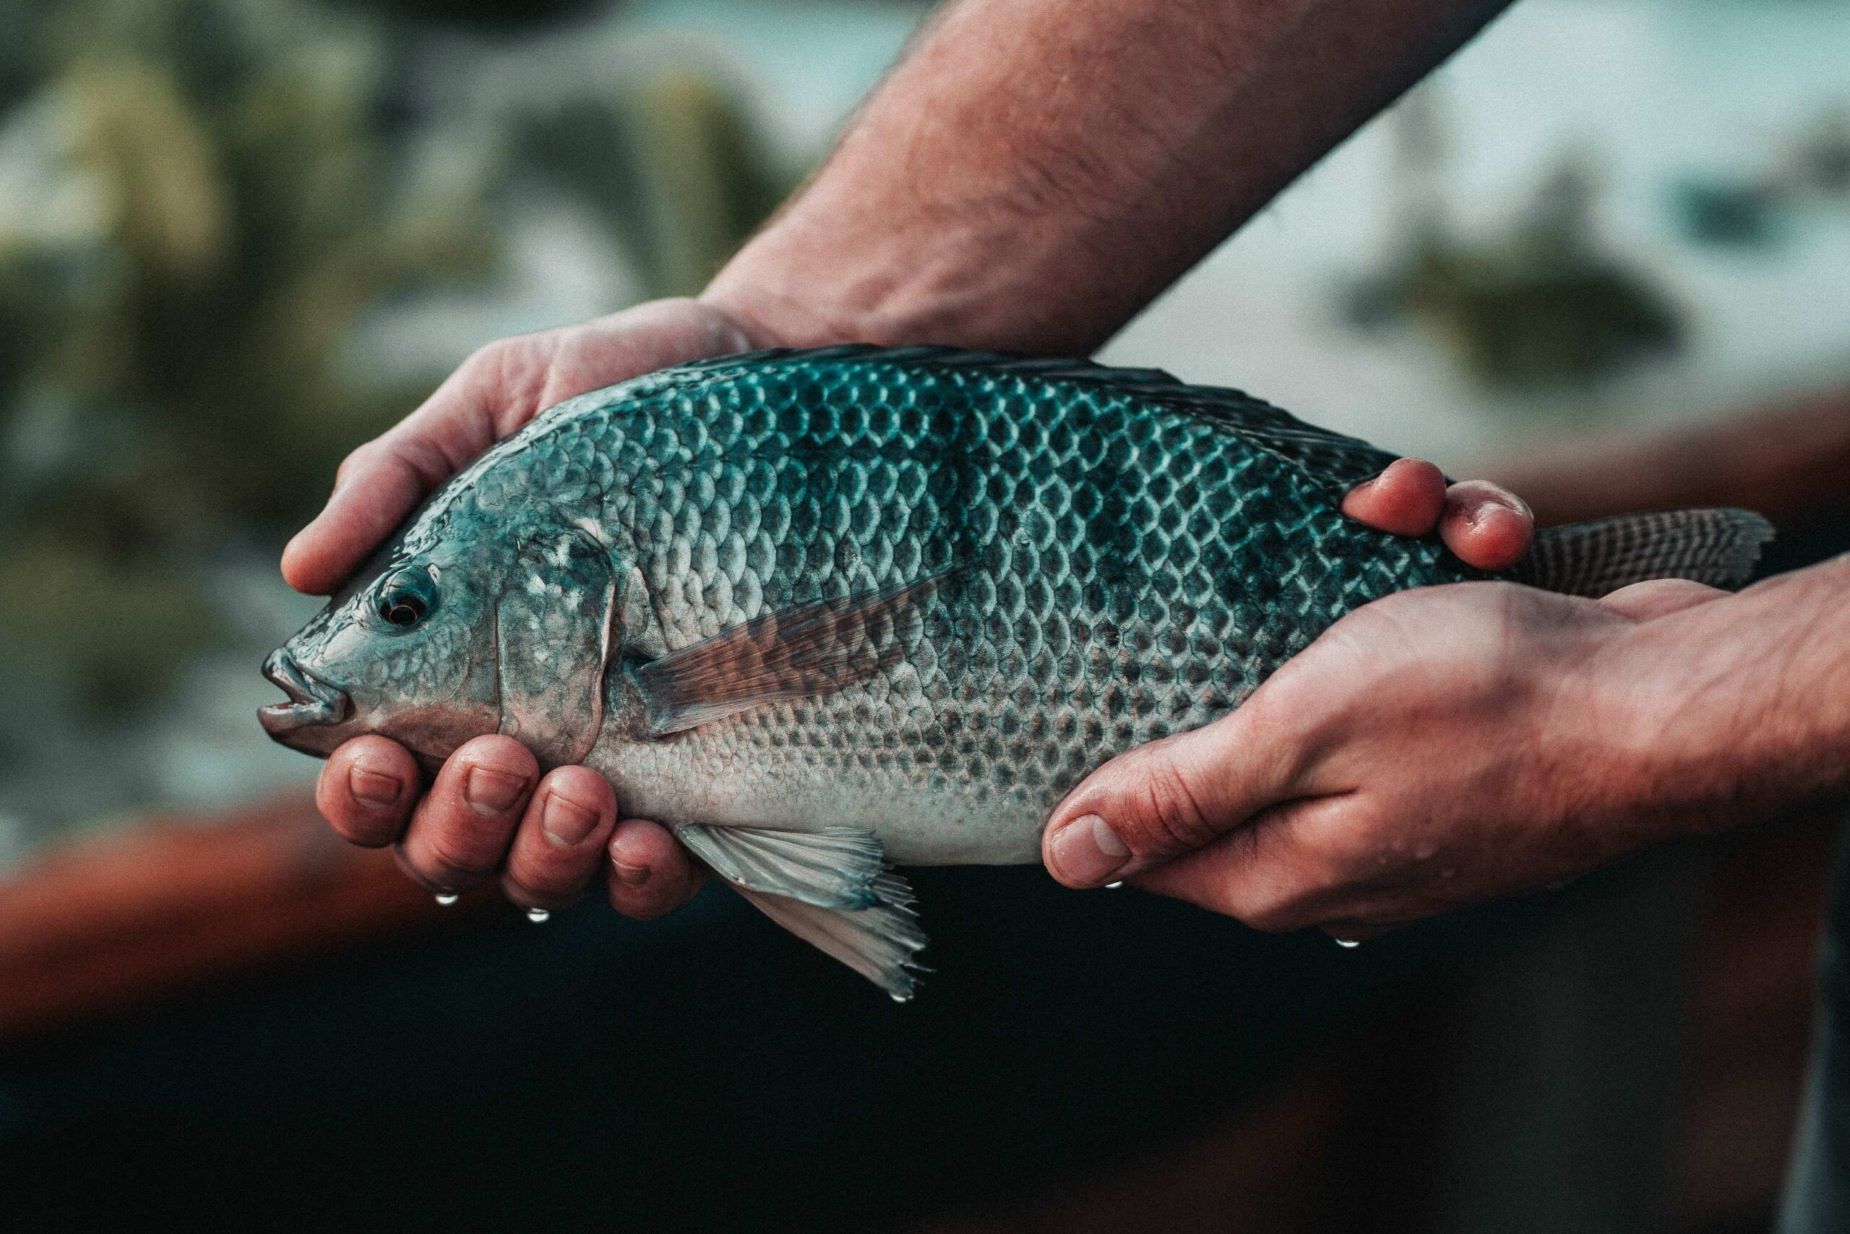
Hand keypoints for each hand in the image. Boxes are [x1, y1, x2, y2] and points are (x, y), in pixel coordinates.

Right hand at [297, 298, 770, 918]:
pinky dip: (638, 879)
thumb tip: (300, 571)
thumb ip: (397, 478)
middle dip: (455, 828)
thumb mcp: (498, 405)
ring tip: (578, 790)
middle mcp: (518, 738)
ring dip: (542, 857)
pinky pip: (654, 879)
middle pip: (446, 849)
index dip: (361, 794)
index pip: (378, 774)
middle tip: (495, 757)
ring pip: (540, 879)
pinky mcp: (704, 785)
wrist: (755, 377)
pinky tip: (645, 839)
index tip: (376, 755)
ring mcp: (611, 772)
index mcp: (446, 668)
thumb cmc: (612, 398)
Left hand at [1038, 459, 1602, 933]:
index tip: (1109, 666)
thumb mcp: (1304, 731)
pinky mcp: (1468, 732)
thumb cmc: (1490, 707)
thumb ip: (1184, 790)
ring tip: (1418, 513)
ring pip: (1334, 660)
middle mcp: (1336, 842)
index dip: (1117, 757)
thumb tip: (1065, 857)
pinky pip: (1415, 645)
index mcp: (1279, 867)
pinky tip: (1483, 539)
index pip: (1149, 841)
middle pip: (1235, 733)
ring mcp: (1406, 790)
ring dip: (1370, 564)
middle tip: (1295, 552)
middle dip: (1259, 629)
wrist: (1675, 692)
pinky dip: (1442, 573)